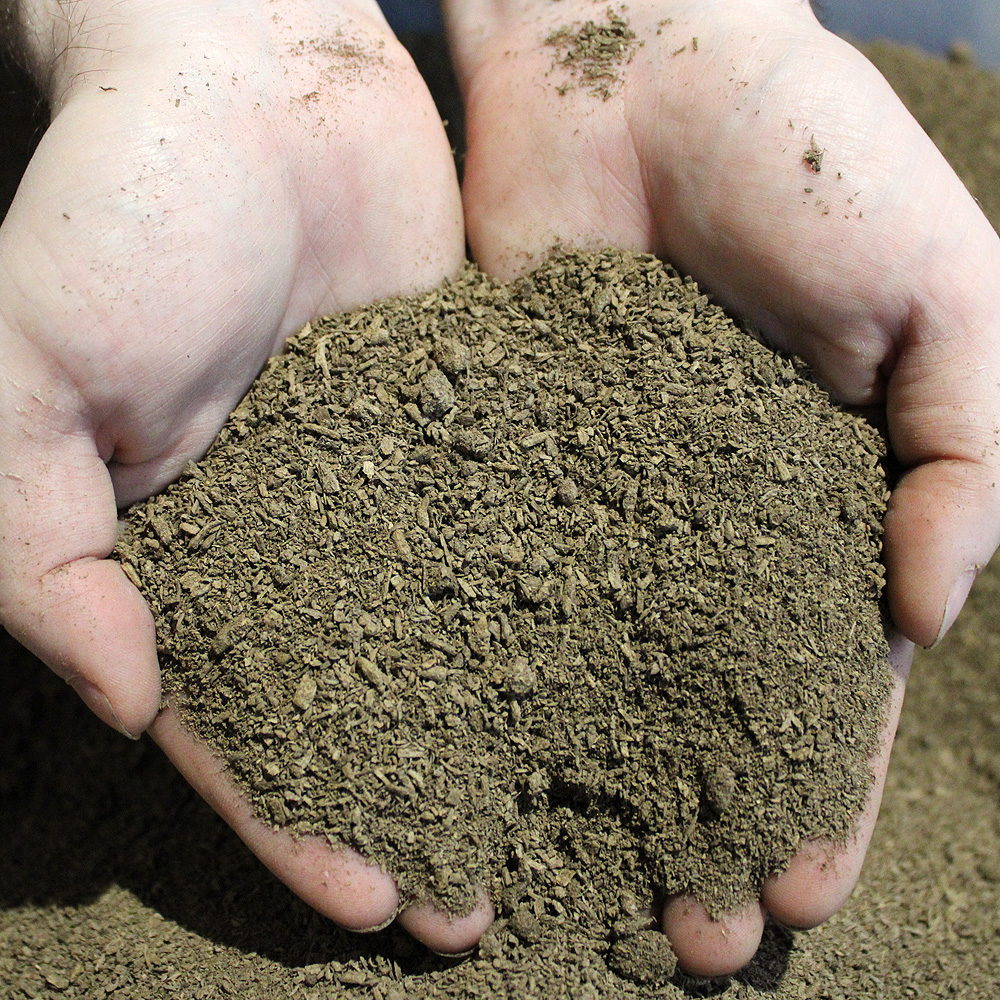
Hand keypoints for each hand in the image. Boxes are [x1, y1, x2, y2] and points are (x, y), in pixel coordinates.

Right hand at [0, 0, 489, 951]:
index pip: (242, 721)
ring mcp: (399, 482)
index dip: (297, 818)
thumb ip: (35, 549)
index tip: (372, 902)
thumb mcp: (25, 377)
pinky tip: (625, 670)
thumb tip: (123, 704)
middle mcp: (303, 535)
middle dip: (418, 806)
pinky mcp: (480, 418)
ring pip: (456, 634)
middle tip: (486, 914)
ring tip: (576, 828)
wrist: (252, 75)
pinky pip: (524, 524)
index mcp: (193, 552)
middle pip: (362, 705)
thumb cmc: (119, 209)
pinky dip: (565, 599)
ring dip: (506, 733)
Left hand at [443, 0, 999, 973]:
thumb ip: (971, 445)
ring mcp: (589, 487)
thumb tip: (933, 603)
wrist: (634, 55)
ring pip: (586, 660)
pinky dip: (478, 660)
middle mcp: (697, 513)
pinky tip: (462, 752)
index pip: (823, 675)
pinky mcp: (495, 445)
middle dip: (700, 816)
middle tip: (691, 942)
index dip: (817, 784)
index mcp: (814, 494)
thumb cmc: (807, 153)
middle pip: (698, 697)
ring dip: (585, 776)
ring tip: (568, 890)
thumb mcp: (947, 292)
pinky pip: (485, 566)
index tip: (801, 893)